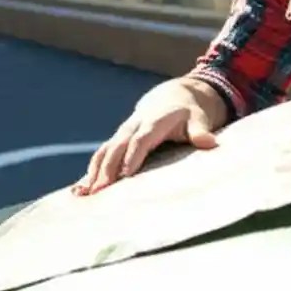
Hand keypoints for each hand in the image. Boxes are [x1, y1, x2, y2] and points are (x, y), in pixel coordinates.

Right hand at [72, 79, 223, 195]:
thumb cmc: (188, 113)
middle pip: (117, 147)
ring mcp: (123, 133)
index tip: (126, 175)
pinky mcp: (117, 140)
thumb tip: (210, 143)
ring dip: (93, 171)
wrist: (172, 97)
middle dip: (107, 168)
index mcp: (154, 121)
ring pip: (105, 151)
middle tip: (100, 191)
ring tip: (84, 194)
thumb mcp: (198, 119)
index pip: (141, 140)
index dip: (133, 156)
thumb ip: (201, 132)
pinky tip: (79, 190)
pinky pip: (101, 155)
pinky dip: (90, 171)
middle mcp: (134, 126)